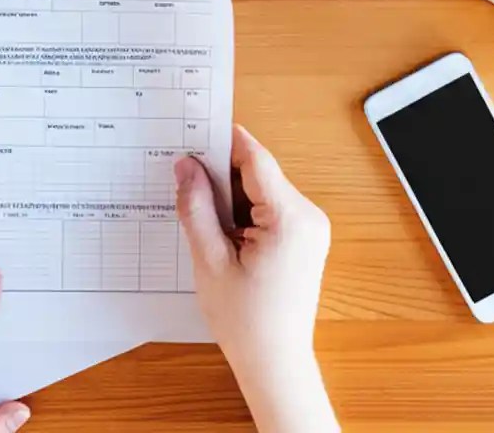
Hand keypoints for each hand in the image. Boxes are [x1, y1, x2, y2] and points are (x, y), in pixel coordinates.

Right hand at [175, 125, 337, 431]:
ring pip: (261, 190)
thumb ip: (197, 207)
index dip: (223, 142)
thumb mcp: (209, 260)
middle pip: (258, 174)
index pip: (255, 160)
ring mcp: (311, 227)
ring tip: (202, 222)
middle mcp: (308, 216)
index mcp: (290, 218)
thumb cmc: (244, 320)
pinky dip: (243, 213)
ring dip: (230, 198)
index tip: (193, 130)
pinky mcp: (305, 238)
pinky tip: (221, 234)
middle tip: (182, 183)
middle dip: (220, 176)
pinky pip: (270, 208)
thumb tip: (186, 166)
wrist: (275, 361)